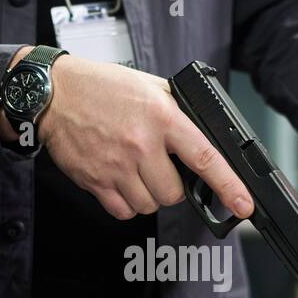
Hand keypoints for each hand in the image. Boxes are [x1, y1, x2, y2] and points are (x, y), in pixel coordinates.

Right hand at [2, 49, 252, 221]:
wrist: (54, 94)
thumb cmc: (100, 87)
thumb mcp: (148, 85)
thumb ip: (177, 110)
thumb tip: (205, 134)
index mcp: (162, 117)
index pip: (205, 158)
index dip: (229, 186)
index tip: (243, 205)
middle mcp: (141, 144)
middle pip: (174, 193)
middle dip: (172, 186)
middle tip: (159, 167)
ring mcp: (117, 166)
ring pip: (149, 205)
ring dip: (148, 195)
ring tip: (135, 170)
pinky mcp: (96, 181)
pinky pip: (123, 211)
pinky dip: (126, 203)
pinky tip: (120, 181)